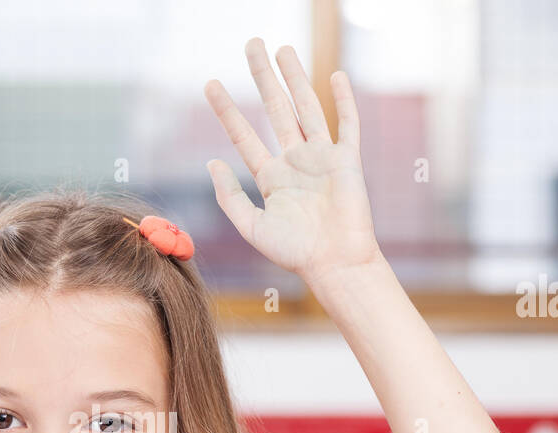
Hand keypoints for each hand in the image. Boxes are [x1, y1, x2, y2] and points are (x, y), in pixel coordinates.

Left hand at [204, 38, 380, 279]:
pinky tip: (335, 76)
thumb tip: (212, 163)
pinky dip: (343, 100)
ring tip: (281, 49)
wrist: (334, 263)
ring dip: (294, 77)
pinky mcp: (347, 160)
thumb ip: (230, 197)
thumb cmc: (295, 252)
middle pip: (275, 109)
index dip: (227, 110)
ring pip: (305, 107)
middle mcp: (295, 162)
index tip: (210, 84)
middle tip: (251, 44)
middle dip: (262, 77)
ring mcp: (321, 158)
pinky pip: (346, 124)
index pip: (244, 135)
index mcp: (271, 178)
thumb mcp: (252, 227)